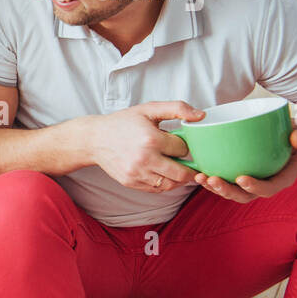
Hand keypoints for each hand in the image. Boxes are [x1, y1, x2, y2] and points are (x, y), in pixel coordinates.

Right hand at [90, 102, 204, 191]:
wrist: (95, 139)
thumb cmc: (123, 122)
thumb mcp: (149, 109)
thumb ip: (177, 108)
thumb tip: (201, 116)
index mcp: (151, 139)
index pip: (183, 149)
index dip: (185, 146)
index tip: (180, 144)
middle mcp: (144, 159)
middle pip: (181, 173)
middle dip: (189, 169)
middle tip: (190, 164)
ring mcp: (137, 173)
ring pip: (171, 184)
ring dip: (178, 179)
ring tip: (177, 169)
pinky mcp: (131, 182)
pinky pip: (157, 189)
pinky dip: (164, 183)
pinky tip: (162, 173)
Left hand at [193, 110, 296, 202]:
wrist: (294, 131)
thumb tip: (296, 139)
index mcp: (282, 178)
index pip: (269, 188)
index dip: (255, 187)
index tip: (241, 179)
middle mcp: (265, 182)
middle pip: (245, 195)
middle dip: (228, 191)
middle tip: (213, 180)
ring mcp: (251, 180)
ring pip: (231, 190)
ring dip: (214, 187)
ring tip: (200, 177)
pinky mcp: (239, 172)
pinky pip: (224, 179)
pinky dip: (210, 178)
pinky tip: (197, 171)